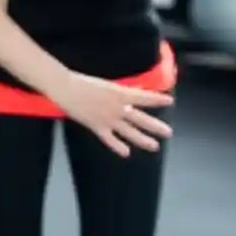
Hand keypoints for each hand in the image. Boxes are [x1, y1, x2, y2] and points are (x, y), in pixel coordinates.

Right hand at [51, 73, 174, 156]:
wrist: (66, 88)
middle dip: (155, 126)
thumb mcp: (107, 84)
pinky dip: (118, 146)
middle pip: (140, 119)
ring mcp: (108, 119)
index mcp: (120, 93)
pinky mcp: (96, 126)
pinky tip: (126, 153)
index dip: (157, 100)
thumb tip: (134, 94)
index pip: (144, 98)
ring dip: (143, 139)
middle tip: (168, 133)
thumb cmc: (84, 82)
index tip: (169, 101)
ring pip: (129, 131)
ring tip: (154, 146)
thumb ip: (121, 92)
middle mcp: (117, 108)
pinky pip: (109, 139)